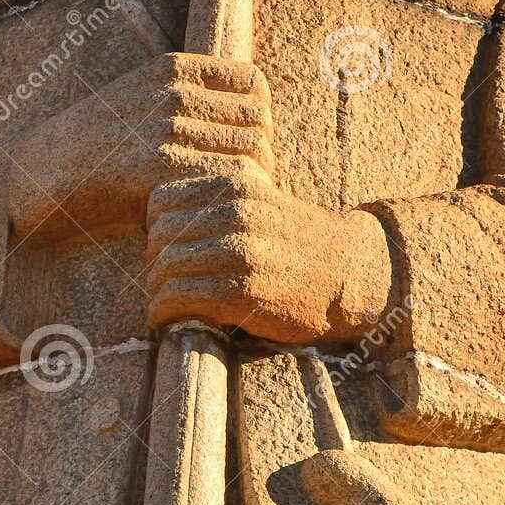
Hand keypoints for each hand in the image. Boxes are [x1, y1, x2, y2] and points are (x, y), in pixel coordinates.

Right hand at [6, 52, 272, 241]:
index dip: (258, 117)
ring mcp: (166, 129)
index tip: (244, 145)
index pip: (254, 85)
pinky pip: (221, 181)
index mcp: (175, 69)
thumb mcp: (141, 94)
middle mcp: (175, 93)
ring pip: (249, 155)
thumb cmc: (99, 140)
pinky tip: (209, 214)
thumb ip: (188, 94)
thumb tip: (251, 112)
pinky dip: (225, 200)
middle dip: (260, 155)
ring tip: (231, 202)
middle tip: (245, 184)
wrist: (43, 171)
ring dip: (248, 183)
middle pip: (259, 122)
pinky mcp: (157, 169)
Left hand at [145, 166, 394, 344]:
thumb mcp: (262, 202)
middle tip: (160, 284)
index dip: (155, 229)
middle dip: (152, 263)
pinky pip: (179, 298)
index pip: (161, 201)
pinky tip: (165, 320)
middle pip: (159, 236)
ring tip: (162, 305)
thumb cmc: (300, 243)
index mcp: (238, 183)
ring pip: (164, 268)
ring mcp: (242, 250)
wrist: (352, 274)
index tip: (164, 251)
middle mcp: (237, 211)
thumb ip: (218, 203)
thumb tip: (158, 224)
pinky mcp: (244, 290)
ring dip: (155, 292)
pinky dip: (162, 312)